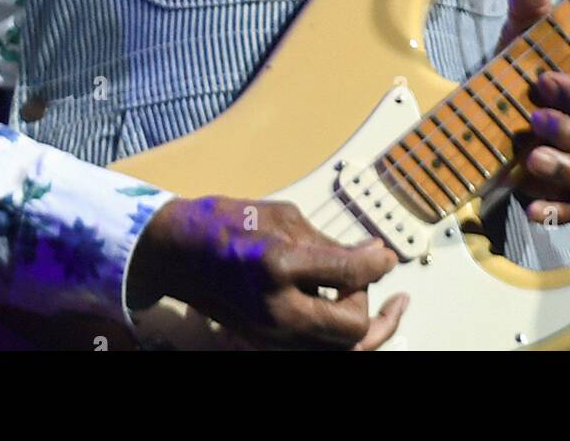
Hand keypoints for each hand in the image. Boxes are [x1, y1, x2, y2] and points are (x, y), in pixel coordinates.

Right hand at [126, 195, 407, 349]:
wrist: (179, 254)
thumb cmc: (228, 223)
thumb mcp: (283, 218)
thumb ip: (329, 243)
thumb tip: (372, 256)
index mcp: (279, 267)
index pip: (351, 276)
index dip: (378, 263)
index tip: (387, 253)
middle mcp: (278, 311)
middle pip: (353, 330)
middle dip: (369, 301)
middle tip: (370, 273)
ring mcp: (272, 336)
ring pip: (340, 351)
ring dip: (365, 327)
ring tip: (390, 308)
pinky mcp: (269, 345)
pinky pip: (319, 350)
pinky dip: (341, 336)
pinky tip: (348, 310)